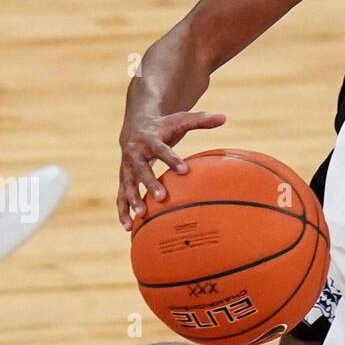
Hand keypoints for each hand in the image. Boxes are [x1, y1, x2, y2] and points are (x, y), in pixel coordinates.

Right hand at [117, 111, 224, 229]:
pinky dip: (123, 211)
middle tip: (162, 197)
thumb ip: (201, 120)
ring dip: (133, 200)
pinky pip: (121, 196)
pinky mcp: (123, 179)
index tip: (185, 170)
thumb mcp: (181, 120)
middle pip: (141, 170)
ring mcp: (126, 168)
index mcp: (149, 139)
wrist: (137, 127)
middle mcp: (134, 154)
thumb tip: (224, 117)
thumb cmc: (165, 126)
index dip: (172, 159)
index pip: (161, 149)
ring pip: (127, 185)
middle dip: (150, 184)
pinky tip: (129, 227)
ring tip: (142, 215)